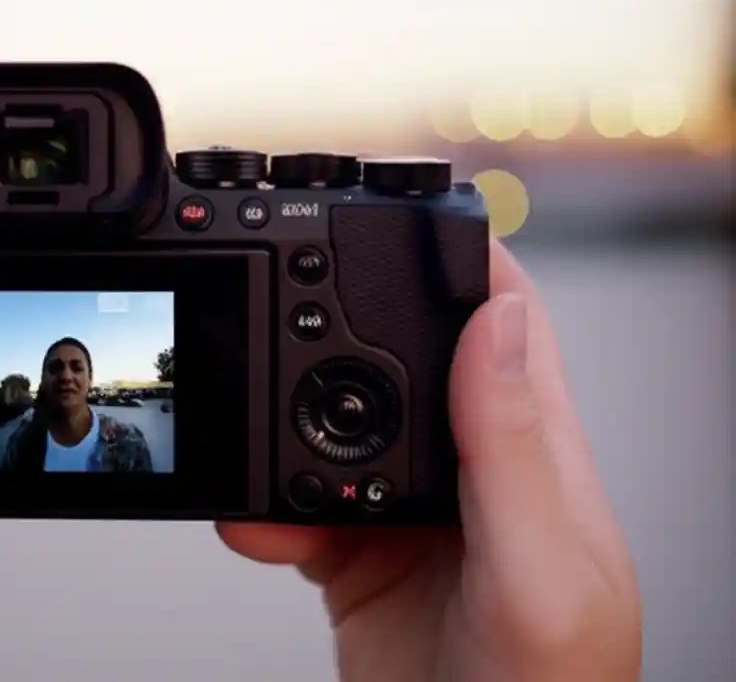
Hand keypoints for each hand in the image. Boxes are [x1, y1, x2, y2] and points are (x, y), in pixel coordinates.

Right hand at [218, 239, 641, 680]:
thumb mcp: (541, 574)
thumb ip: (515, 450)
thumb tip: (497, 321)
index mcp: (529, 452)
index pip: (500, 320)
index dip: (453, 259)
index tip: (391, 216)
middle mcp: (466, 468)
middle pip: (392, 357)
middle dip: (331, 331)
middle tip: (273, 310)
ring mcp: (403, 509)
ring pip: (323, 425)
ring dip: (275, 431)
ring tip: (247, 441)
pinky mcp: (352, 554)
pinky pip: (288, 504)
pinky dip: (257, 511)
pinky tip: (252, 527)